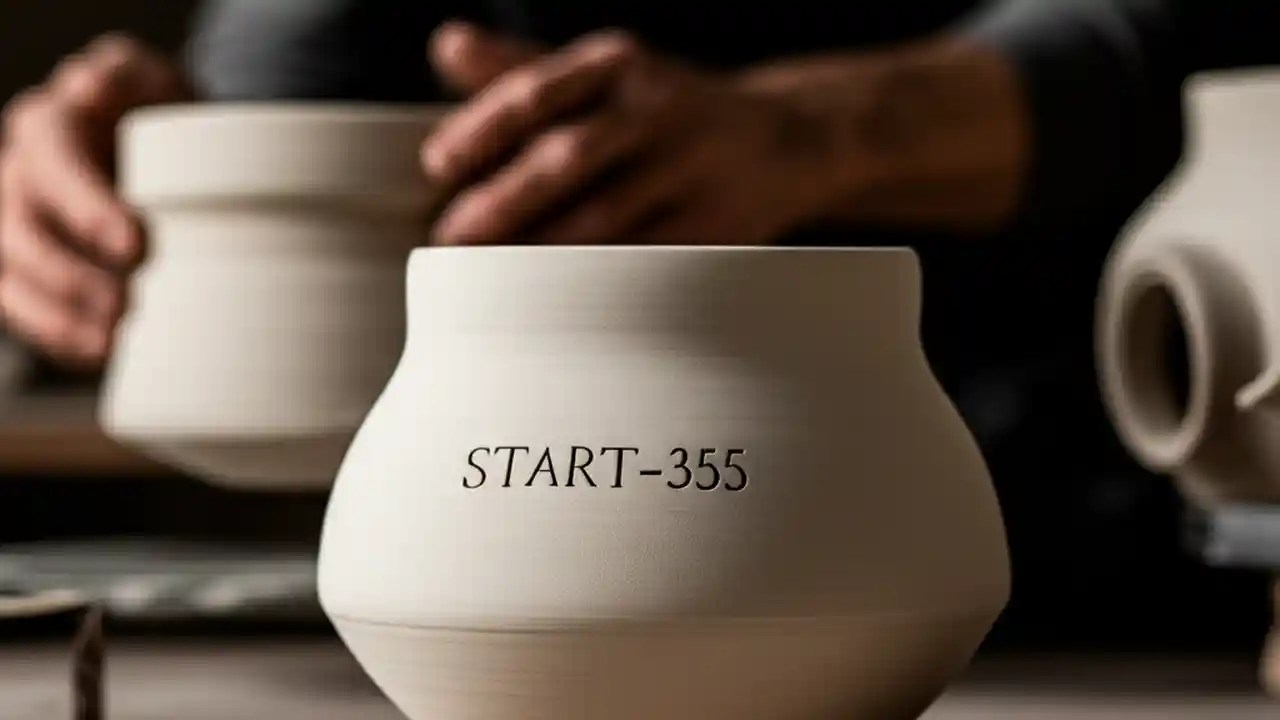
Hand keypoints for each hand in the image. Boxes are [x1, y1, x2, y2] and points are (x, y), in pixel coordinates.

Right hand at [0, 35, 185, 367]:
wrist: (168, 152)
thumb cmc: (162, 118)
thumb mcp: (156, 81)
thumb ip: (128, 73)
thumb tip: (89, 88)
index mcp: (47, 127)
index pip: (52, 164)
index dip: (87, 207)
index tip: (136, 246)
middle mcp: (18, 177)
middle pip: (22, 231)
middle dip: (71, 276)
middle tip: (127, 309)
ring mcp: (16, 228)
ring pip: (11, 278)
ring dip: (58, 317)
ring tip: (111, 344)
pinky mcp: (27, 273)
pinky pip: (24, 311)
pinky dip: (59, 337)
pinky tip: (99, 356)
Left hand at [423, 22, 845, 244]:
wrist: (783, 141)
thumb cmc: (666, 111)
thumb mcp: (604, 75)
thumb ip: (524, 68)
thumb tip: (447, 43)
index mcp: (620, 66)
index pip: (539, 92)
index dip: (483, 127)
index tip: (438, 165)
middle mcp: (656, 110)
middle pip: (569, 156)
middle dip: (504, 203)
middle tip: (451, 241)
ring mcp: (690, 170)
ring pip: (603, 220)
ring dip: (538, 252)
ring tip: (487, 278)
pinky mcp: (714, 227)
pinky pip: (641, 263)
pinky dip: (593, 283)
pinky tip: (552, 300)